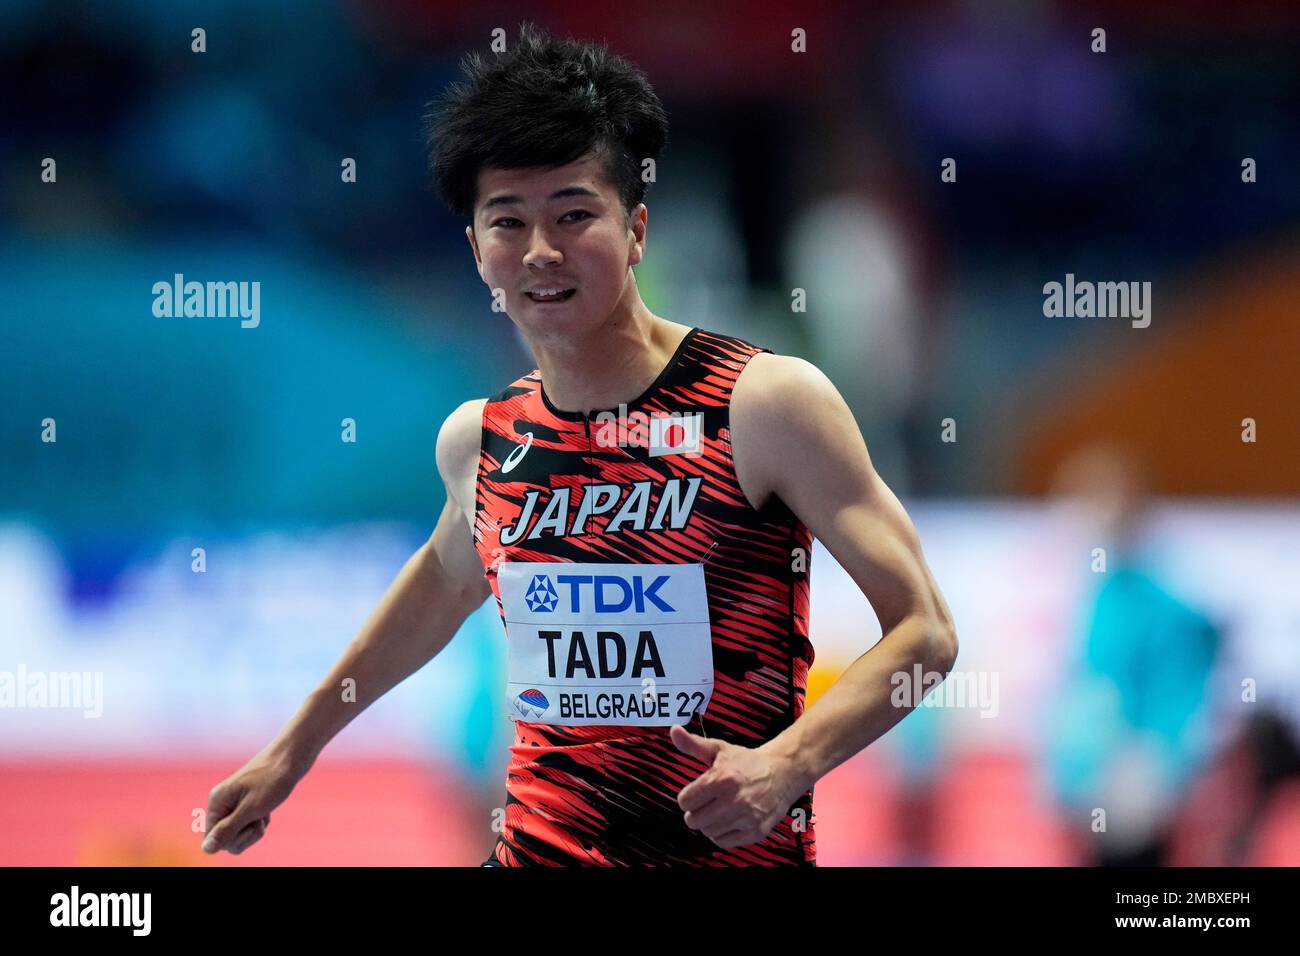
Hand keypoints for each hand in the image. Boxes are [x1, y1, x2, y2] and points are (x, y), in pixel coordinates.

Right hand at [202, 748, 304, 855]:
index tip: (247, 826)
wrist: (292, 758)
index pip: (212, 840)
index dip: (231, 840)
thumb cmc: (273, 781)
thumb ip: (227, 830)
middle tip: (259, 818)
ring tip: (264, 812)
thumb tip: (206, 850)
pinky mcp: (245, 804)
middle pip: (226, 840)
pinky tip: (267, 810)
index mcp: (217, 802)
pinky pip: (248, 825)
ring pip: (239, 834)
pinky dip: (260, 821)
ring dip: (254, 829)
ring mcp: (233, 803)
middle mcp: (221, 803)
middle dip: (246, 835)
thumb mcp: (251, 809)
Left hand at [670, 724, 805, 849]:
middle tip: (706, 804)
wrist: (783, 772)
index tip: (696, 794)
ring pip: (708, 832)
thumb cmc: (747, 762)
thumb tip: (674, 731)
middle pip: (693, 820)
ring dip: (709, 823)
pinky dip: (722, 834)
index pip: (685, 801)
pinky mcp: (755, 831)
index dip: (688, 797)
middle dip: (696, 812)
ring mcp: (745, 817)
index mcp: (721, 779)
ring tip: (719, 811)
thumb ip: (693, 744)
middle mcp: (733, 800)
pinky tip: (728, 821)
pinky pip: (724, 842)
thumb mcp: (719, 749)